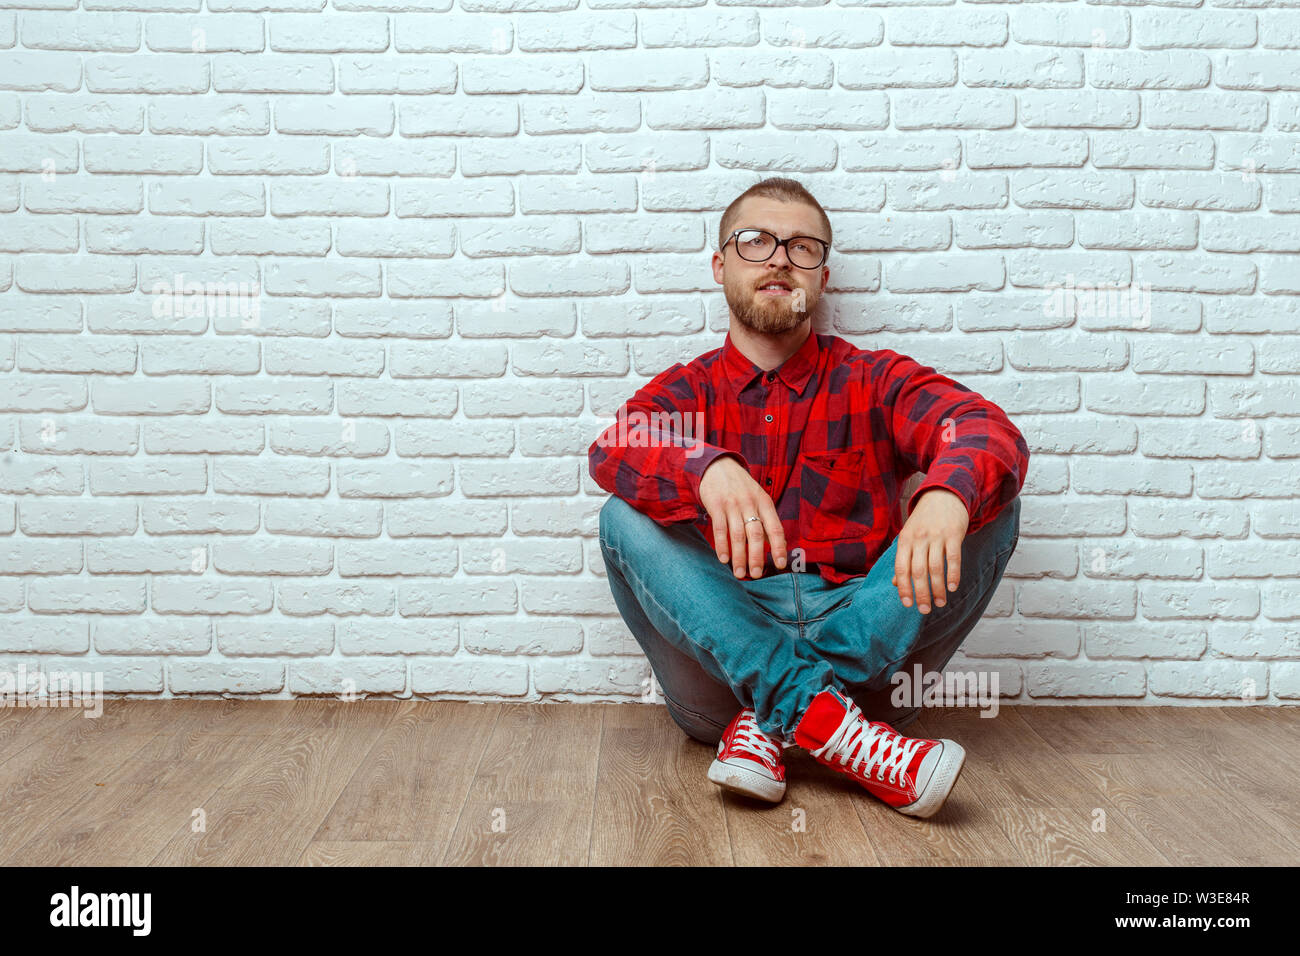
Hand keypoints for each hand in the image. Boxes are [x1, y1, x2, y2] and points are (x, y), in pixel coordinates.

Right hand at [698, 455, 787, 578]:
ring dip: (739, 557)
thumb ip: (763, 518)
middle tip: (756, 575)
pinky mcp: (716, 505)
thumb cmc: (740, 487)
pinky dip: (722, 546)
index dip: (778, 547)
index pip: (775, 528)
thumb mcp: (757, 497)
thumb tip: (769, 545)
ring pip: (737, 535)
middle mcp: (750, 503)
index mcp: (765, 502)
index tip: (780, 564)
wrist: (717, 466)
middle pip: (756, 534)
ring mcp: (732, 504)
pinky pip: (720, 529)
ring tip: (739, 573)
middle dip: (756, 557)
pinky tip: (723, 559)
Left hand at [892, 488, 968, 613]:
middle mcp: (918, 539)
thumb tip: (895, 584)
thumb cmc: (924, 520)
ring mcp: (936, 536)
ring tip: (940, 603)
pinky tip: (953, 588)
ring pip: (935, 568)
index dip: (903, 588)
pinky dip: (953, 575)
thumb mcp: (909, 536)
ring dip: (938, 589)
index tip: (907, 604)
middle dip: (921, 593)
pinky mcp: (953, 534)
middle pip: (918, 571)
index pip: (901, 568)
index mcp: (904, 540)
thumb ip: (903, 559)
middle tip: (925, 610)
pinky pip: (953, 558)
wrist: (944, 494)